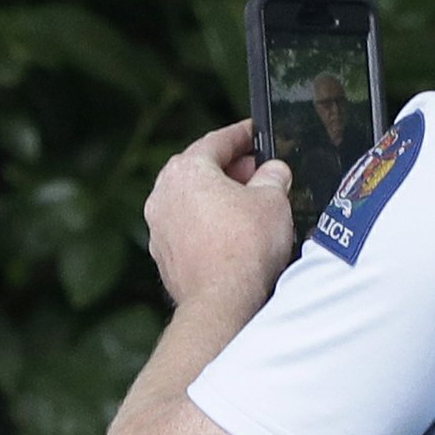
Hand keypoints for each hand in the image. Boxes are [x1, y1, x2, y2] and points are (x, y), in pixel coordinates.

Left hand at [142, 121, 296, 318]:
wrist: (222, 301)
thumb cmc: (243, 249)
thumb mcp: (273, 199)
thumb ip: (274, 175)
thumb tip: (274, 171)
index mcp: (186, 170)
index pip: (218, 141)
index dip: (243, 134)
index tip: (255, 132)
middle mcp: (164, 194)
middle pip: (201, 170)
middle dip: (232, 169)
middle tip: (259, 172)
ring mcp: (159, 227)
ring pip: (193, 201)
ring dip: (220, 199)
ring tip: (251, 206)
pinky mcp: (164, 256)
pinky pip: (189, 229)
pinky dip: (209, 226)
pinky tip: (235, 236)